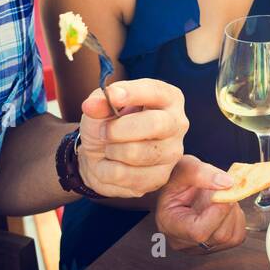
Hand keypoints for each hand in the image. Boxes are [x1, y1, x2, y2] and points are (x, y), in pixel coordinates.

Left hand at [77, 78, 187, 197]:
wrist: (101, 155)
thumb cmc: (108, 123)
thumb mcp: (100, 105)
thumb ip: (99, 100)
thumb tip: (93, 104)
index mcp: (169, 98)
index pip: (156, 91)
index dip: (133, 93)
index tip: (112, 96)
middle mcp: (177, 124)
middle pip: (155, 124)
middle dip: (119, 128)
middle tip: (103, 131)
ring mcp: (172, 153)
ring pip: (137, 153)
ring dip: (111, 150)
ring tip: (109, 148)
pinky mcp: (160, 177)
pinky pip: (126, 175)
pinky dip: (107, 171)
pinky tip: (111, 165)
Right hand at [155, 155, 248, 252]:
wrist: (177, 186)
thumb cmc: (176, 178)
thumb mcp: (183, 167)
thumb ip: (201, 173)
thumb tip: (228, 184)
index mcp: (170, 224)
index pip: (198, 232)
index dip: (218, 212)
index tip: (224, 192)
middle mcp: (183, 241)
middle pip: (218, 235)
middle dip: (228, 209)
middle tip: (223, 190)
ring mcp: (199, 247)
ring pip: (231, 237)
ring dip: (234, 213)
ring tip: (221, 198)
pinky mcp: (214, 246)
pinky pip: (237, 237)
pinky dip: (237, 219)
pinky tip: (225, 208)